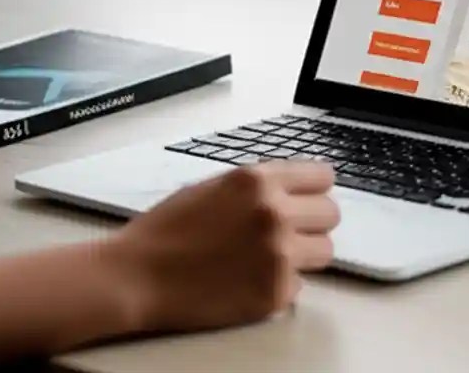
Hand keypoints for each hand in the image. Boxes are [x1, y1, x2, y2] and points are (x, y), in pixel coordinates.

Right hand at [105, 163, 339, 333]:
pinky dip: (280, 285)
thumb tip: (294, 190)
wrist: (137, 276)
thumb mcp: (214, 187)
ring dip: (304, 254)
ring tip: (270, 257)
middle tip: (290, 231)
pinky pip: (300, 286)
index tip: (309, 198)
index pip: (322, 176)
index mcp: (257, 181)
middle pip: (331, 214)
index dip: (315, 189)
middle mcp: (274, 214)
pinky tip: (248, 281)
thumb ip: (258, 187)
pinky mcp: (274, 293)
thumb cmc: (166, 230)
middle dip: (313, 222)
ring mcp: (278, 255)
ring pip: (325, 250)